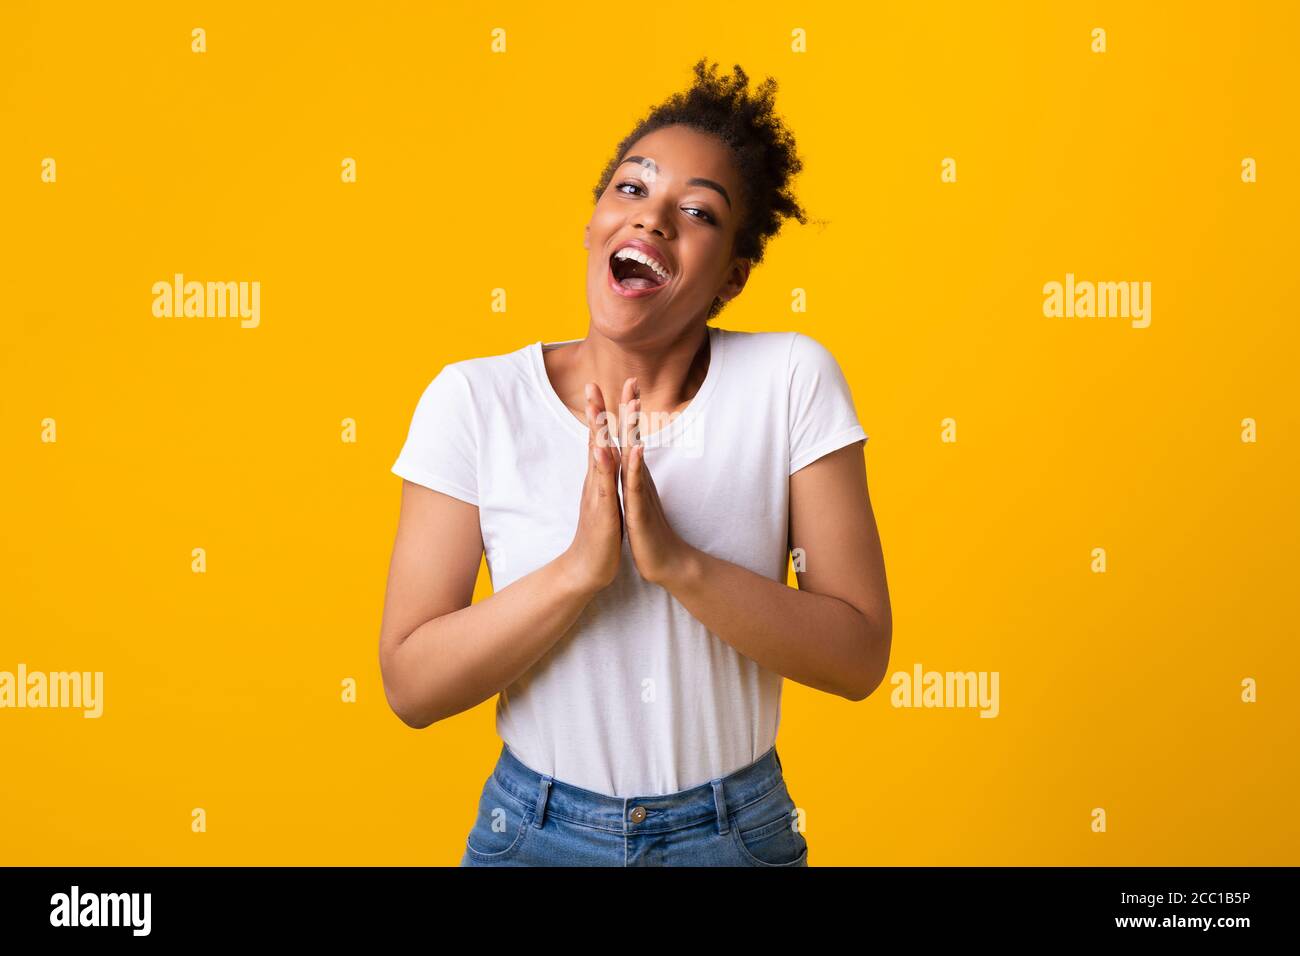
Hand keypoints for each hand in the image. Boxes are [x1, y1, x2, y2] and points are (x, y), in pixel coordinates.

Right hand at [559, 381, 624, 593]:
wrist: (586, 569)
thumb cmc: (599, 535)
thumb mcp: (604, 500)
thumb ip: (603, 478)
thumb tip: (604, 459)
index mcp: (598, 477)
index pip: (599, 438)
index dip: (601, 412)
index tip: (602, 386)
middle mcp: (594, 481)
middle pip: (595, 440)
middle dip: (595, 412)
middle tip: (592, 383)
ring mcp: (596, 494)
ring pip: (599, 458)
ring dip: (601, 433)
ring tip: (601, 408)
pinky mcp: (603, 511)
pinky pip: (606, 486)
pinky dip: (607, 467)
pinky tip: (609, 450)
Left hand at [619, 377, 696, 588]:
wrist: (665, 562)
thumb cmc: (648, 531)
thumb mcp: (634, 498)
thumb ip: (631, 475)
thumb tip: (630, 456)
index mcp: (632, 474)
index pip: (623, 437)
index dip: (619, 412)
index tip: (615, 384)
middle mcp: (638, 478)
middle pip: (631, 437)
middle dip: (629, 409)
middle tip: (630, 379)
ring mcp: (641, 492)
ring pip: (634, 455)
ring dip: (633, 430)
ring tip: (633, 405)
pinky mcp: (640, 510)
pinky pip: (636, 485)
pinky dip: (634, 467)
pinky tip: (635, 450)